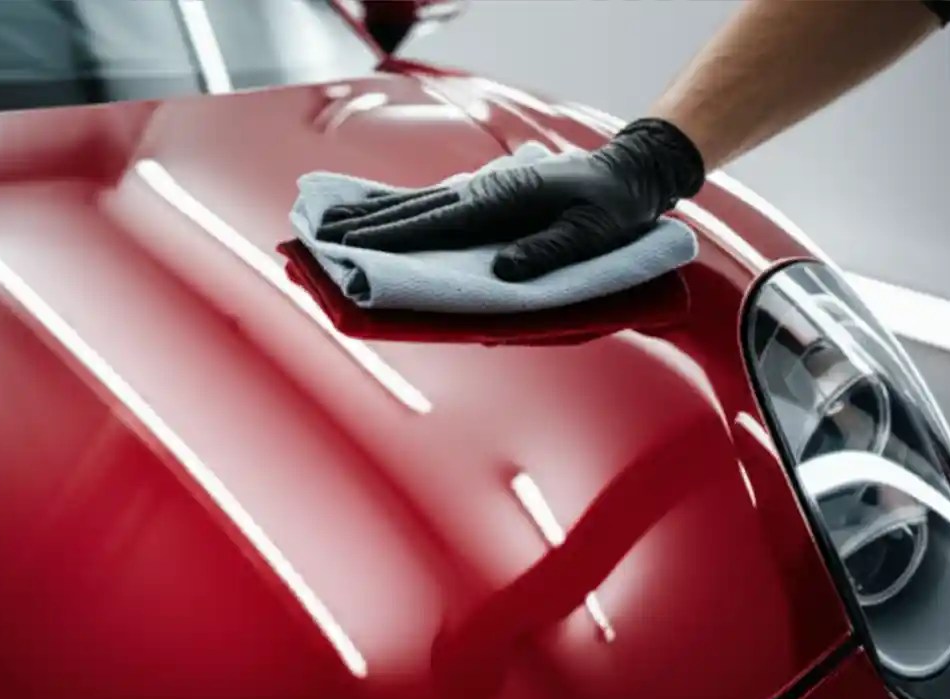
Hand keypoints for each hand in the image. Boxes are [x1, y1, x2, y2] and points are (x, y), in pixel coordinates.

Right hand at [316, 118, 703, 281]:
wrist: (627, 175)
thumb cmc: (611, 210)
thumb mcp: (591, 234)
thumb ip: (548, 252)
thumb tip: (501, 271)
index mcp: (503, 202)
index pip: (437, 225)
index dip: (392, 238)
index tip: (352, 246)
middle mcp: (484, 193)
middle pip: (415, 213)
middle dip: (368, 227)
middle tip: (322, 239)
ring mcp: (481, 192)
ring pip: (417, 206)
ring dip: (375, 215)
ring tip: (333, 222)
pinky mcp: (484, 197)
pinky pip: (434, 205)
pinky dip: (400, 209)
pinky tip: (377, 214)